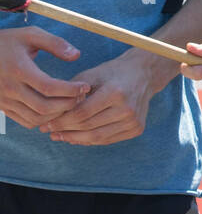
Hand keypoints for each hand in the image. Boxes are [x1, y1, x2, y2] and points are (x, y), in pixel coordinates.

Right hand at [0, 27, 91, 128]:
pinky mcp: (3, 108)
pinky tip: (54, 110)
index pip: (49, 87)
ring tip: (70, 104)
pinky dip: (42, 120)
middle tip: (81, 97)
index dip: (70, 90)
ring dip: (56, 115)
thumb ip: (55, 43)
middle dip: (67, 105)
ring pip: (35, 118)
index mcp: (19, 69)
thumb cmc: (7, 42)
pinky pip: (25, 121)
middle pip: (44, 107)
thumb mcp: (30, 34)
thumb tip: (77, 56)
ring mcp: (5, 101)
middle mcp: (10, 88)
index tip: (85, 87)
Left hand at [38, 50, 156, 144]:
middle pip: (89, 127)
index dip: (62, 121)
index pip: (82, 113)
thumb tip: (53, 115)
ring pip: (98, 138)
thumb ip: (73, 94)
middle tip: (50, 132)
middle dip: (66, 131)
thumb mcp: (92, 75)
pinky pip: (108, 140)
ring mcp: (133, 121)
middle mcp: (127, 108)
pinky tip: (77, 138)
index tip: (46, 124)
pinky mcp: (137, 128)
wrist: (144, 74)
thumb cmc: (113, 72)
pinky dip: (90, 141)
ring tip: (60, 137)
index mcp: (115, 92)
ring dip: (76, 139)